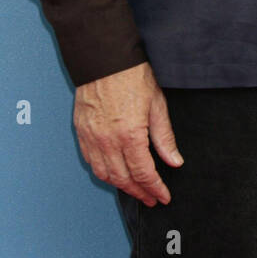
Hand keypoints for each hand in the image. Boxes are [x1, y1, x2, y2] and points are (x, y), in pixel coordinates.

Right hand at [73, 61, 182, 205]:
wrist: (105, 59)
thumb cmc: (132, 77)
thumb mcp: (157, 105)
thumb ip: (164, 137)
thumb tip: (174, 161)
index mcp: (130, 135)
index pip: (144, 173)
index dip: (155, 188)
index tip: (163, 197)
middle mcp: (108, 141)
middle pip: (123, 179)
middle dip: (139, 192)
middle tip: (151, 198)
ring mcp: (92, 138)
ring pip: (105, 174)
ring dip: (120, 186)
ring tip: (135, 190)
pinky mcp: (82, 132)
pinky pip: (91, 161)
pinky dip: (103, 173)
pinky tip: (113, 173)